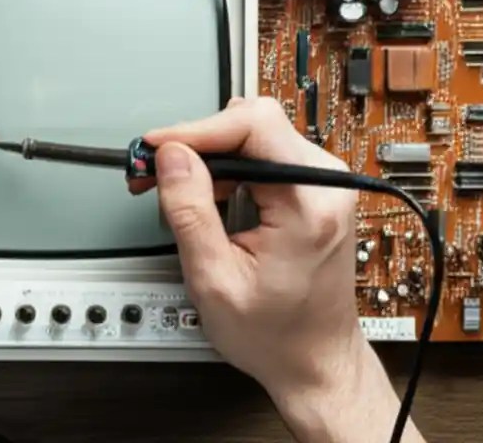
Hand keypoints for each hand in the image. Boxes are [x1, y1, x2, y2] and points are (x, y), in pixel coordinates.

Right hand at [134, 98, 423, 442]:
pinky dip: (228, 166)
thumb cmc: (275, 334)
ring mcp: (325, 185)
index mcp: (308, 204)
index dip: (195, 130)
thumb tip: (172, 157)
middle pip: (254, 122)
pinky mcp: (315, 190)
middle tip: (155, 169)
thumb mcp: (213, 279)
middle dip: (198, 142)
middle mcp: (327, 185)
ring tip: (175, 185)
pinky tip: (205, 191)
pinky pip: (265, 154)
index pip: (252, 125)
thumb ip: (190, 212)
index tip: (156, 147)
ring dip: (211, 154)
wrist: (315, 360)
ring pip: (257, 134)